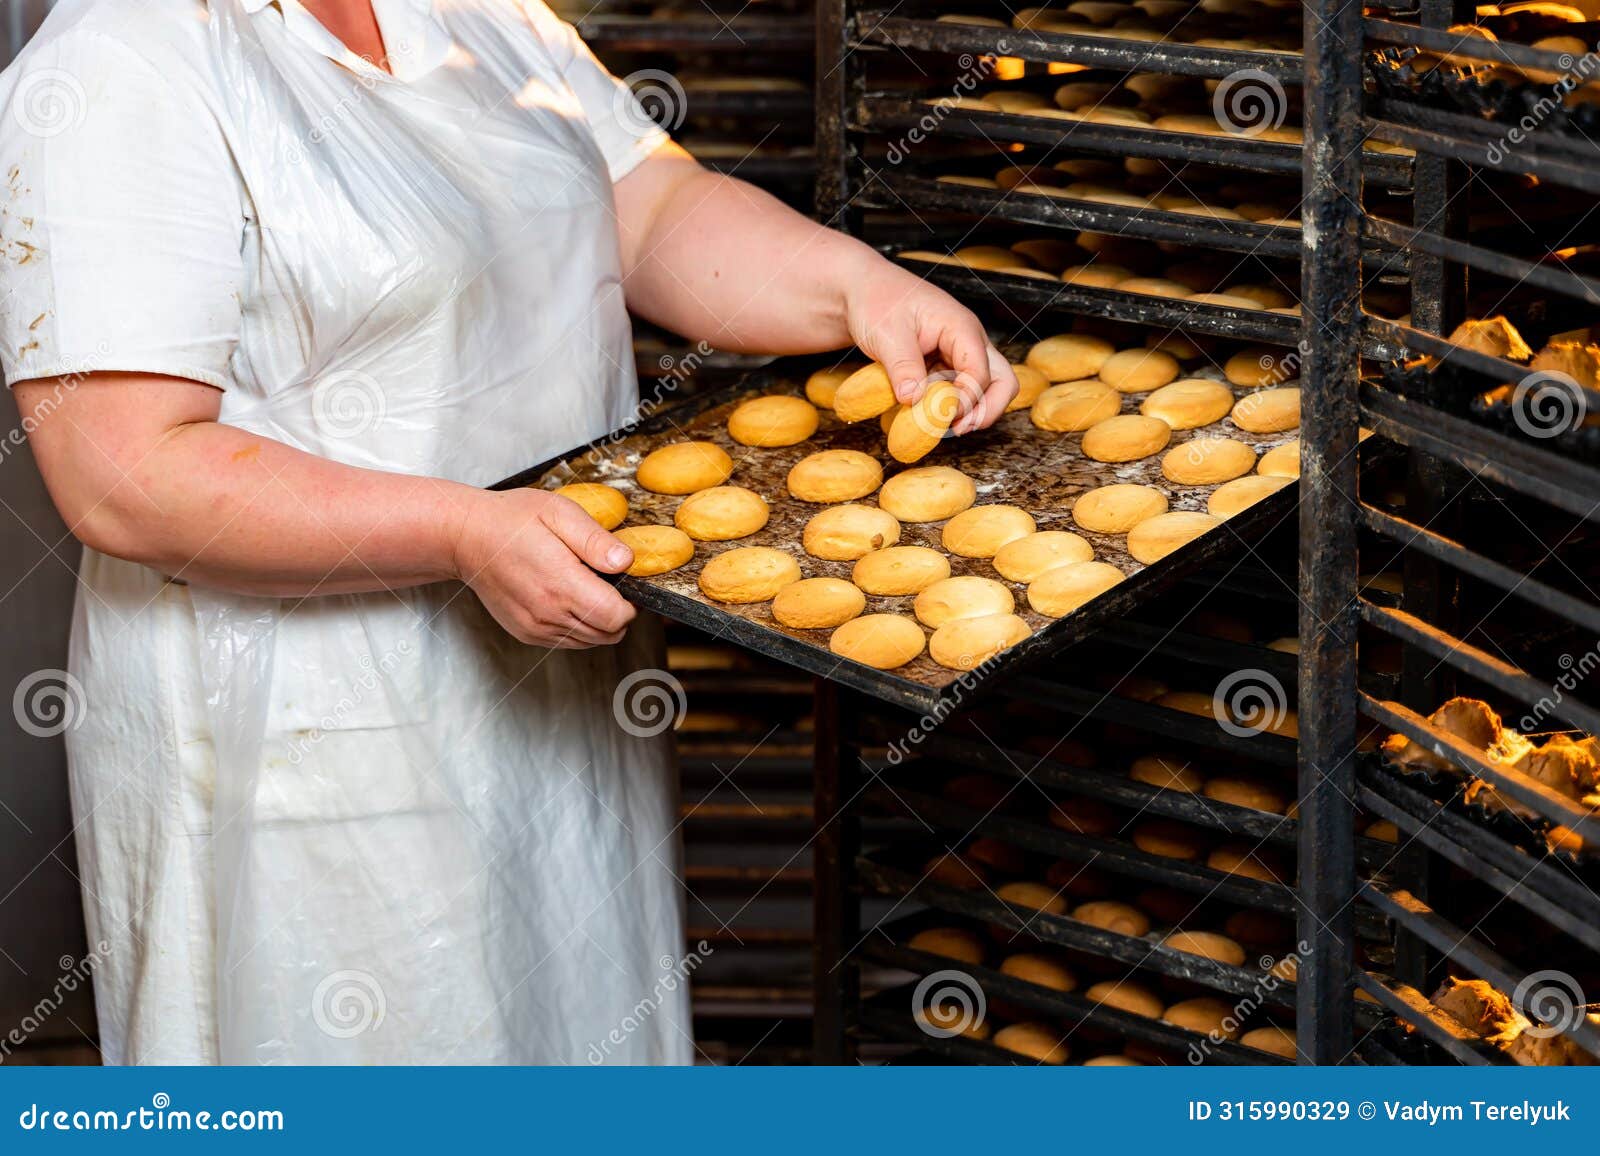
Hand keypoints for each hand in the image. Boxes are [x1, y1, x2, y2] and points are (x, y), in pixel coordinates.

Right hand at [452, 488, 636, 647]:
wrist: (466, 537)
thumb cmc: (511, 520)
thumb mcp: (559, 512)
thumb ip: (596, 540)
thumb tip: (625, 562)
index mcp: (561, 584)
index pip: (616, 617)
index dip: (629, 603)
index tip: (622, 583)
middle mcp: (548, 614)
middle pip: (607, 635)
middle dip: (618, 613)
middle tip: (607, 584)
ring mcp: (535, 628)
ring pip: (589, 642)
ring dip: (598, 622)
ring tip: (586, 589)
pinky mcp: (526, 633)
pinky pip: (566, 641)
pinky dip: (577, 626)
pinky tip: (567, 599)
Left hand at [842, 257, 1017, 433]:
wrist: (864, 290)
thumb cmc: (878, 301)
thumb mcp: (887, 333)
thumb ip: (903, 366)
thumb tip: (914, 399)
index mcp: (961, 327)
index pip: (981, 371)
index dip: (966, 399)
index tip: (941, 415)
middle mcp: (969, 341)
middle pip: (1002, 381)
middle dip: (986, 410)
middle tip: (958, 429)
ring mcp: (959, 354)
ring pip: (986, 389)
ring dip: (970, 411)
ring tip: (941, 426)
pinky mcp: (945, 366)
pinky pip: (959, 391)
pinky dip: (949, 406)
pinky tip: (925, 414)